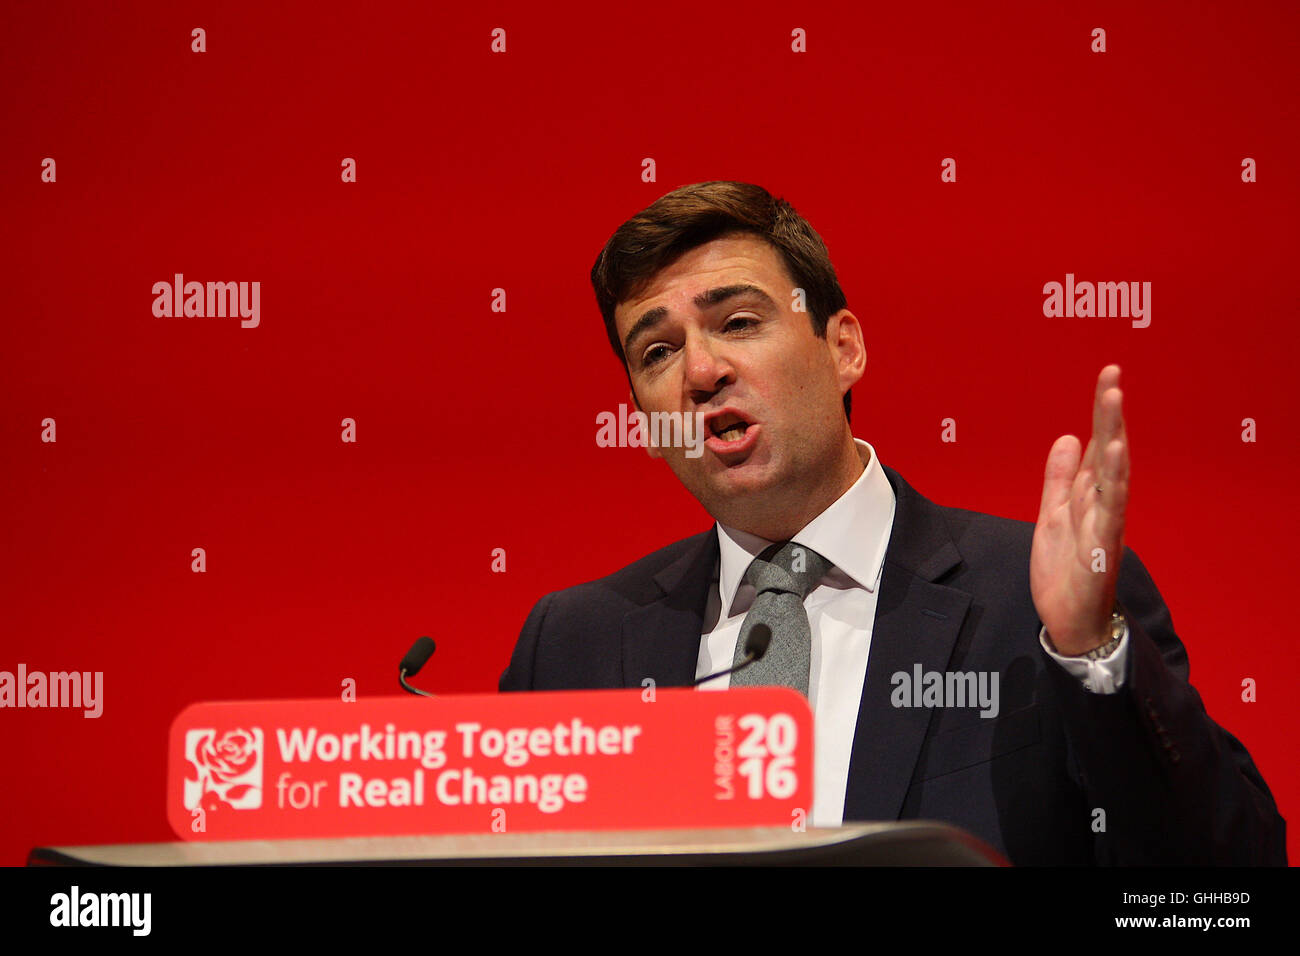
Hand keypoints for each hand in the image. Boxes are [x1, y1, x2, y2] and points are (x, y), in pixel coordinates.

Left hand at [1030, 364, 1129, 655]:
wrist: (1069, 620)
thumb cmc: (1066, 569)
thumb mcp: (1052, 515)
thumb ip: (1060, 478)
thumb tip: (1069, 437)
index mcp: (1090, 495)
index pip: (1099, 445)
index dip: (1102, 411)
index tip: (1108, 375)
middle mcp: (1103, 504)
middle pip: (1109, 452)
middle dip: (1110, 413)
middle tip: (1111, 375)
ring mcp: (1106, 524)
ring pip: (1114, 474)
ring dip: (1115, 436)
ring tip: (1113, 401)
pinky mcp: (1102, 547)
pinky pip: (1111, 510)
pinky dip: (1115, 483)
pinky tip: (1117, 456)